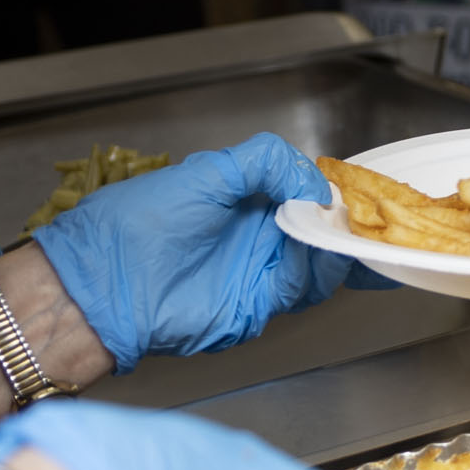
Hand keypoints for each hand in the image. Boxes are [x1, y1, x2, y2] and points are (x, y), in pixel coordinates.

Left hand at [30, 133, 347, 371]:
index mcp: (247, 201)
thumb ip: (265, 163)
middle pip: (321, 233)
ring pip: (319, 263)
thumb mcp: (207, 173)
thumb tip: (316, 182)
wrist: (105, 284)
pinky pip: (298, 289)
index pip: (305, 195)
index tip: (356, 187)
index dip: (332, 192)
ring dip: (334, 245)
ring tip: (336, 228)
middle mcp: (258, 237)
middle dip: (345, 224)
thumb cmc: (141, 223)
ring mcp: (259, 273)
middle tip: (364, 214)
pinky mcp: (256, 306)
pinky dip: (313, 269)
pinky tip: (313, 248)